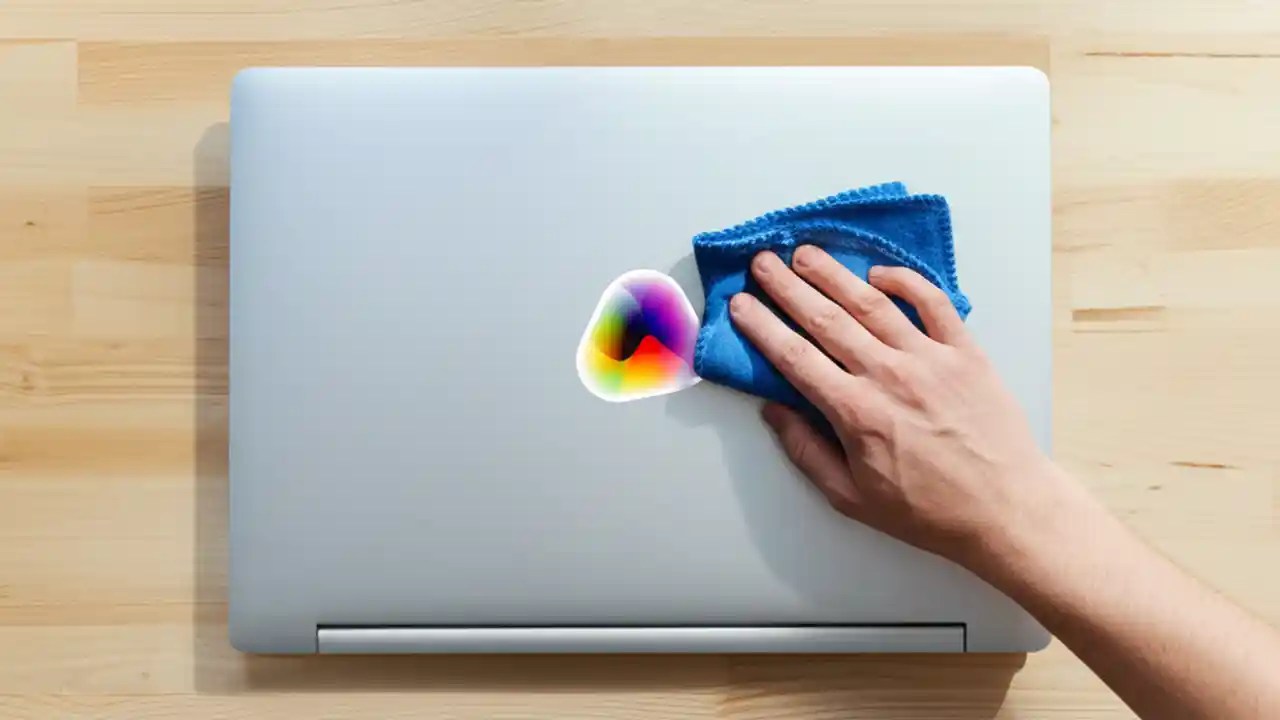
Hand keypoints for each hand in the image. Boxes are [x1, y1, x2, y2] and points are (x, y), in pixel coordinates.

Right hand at [730, 245, 1062, 571]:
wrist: (1006, 509)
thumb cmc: (928, 512)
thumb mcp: (852, 498)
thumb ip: (807, 452)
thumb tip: (774, 411)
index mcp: (855, 412)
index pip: (795, 357)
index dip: (763, 327)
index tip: (741, 304)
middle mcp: (888, 375)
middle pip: (826, 319)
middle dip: (788, 287)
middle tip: (762, 262)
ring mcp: (930, 358)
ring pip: (872, 303)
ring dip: (834, 274)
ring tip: (806, 253)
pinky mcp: (965, 352)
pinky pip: (933, 303)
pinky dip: (905, 281)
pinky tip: (878, 273)